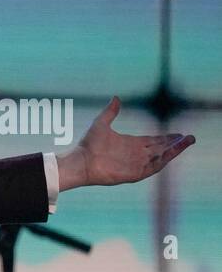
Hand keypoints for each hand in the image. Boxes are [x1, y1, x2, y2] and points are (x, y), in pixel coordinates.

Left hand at [59, 97, 194, 189]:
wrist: (80, 161)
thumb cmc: (88, 144)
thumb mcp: (101, 123)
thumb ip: (111, 111)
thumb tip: (116, 97)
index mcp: (131, 143)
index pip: (154, 141)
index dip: (167, 138)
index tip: (179, 134)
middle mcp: (135, 154)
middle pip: (161, 149)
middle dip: (176, 144)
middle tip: (190, 138)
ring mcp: (135, 164)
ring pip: (160, 158)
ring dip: (174, 151)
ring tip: (187, 142)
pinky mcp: (133, 174)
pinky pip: (153, 168)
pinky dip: (163, 160)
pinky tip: (172, 152)